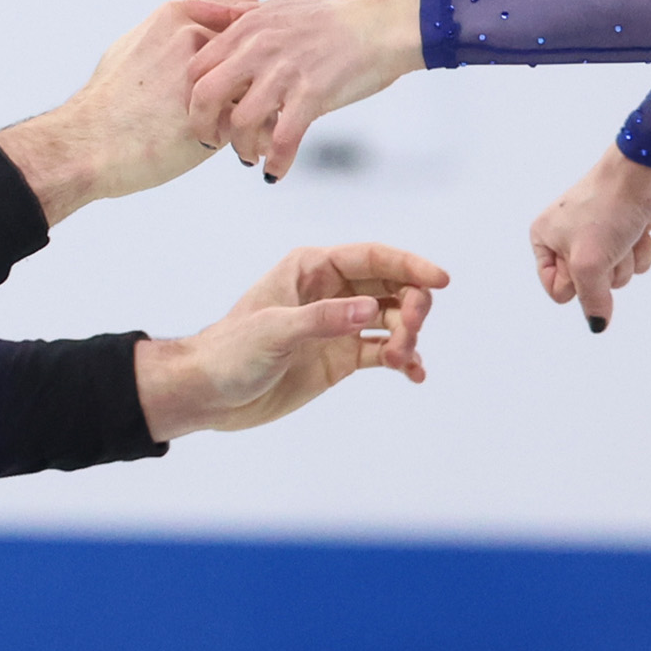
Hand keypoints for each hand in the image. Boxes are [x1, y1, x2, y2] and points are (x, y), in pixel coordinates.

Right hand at [0, 0, 257, 226]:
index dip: (255, 35)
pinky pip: (261, 118)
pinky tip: (253, 145)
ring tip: (266, 121)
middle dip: (269, 66)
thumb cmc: (107, 103)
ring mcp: (208, 74)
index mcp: (176, 15)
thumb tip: (185, 27)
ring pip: (263, 80)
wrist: (88, 144)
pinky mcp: (217, 114)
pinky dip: (262, 131)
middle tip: (275, 88)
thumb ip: (166, 34)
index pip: (243, 10)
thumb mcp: (131, 47)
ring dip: (269, 99)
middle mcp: (195, 37)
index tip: (258, 55)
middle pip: (258, 44)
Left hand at [135, 243, 448, 438]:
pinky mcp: (341, 356)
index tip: (441, 280)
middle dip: (412, 305)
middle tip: (410, 333)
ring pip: (392, 318)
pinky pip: (384, 350)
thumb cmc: (230, 352)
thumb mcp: (273, 331)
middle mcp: (330, 291)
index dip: (409, 265)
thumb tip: (371, 310)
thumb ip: (323, 319)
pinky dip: (404, 359)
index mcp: (311, 268)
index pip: (372, 257)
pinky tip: (413, 374)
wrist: (209, 392)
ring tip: (402, 360)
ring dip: (407, 336)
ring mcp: (338, 324)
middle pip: (391, 286)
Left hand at [183, 0, 421, 180]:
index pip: (197, 68)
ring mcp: (285, 71)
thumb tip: (198, 10)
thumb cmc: (331, 19)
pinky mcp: (312, 94)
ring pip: (241, 123)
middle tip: (214, 143)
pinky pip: (283, 138)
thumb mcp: (277, 6)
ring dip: (242, 149)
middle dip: (204, 128)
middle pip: (206, 95)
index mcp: (247, 28)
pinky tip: (276, 172)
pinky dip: (276, 162)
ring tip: (251, 157)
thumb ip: (237, 15)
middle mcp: (259, 48)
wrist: (380, 26)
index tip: (204, 115)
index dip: (192, 98)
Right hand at [531, 145, 650, 332]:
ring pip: (615, 276)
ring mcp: (596, 235)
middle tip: (607, 243)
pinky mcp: (622, 232)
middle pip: (590, 285)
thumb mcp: (589, 263)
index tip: (583, 259)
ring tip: (624, 233)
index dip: (576, 283)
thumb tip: (598, 325)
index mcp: (544, 239)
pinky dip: (640, 250)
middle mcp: (566, 238)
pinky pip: (632, 262)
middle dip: (606, 269)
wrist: (639, 174)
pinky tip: (639, 230)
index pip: (558, 290)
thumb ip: (591, 300)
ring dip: (626, 260)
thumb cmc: (605, 210)